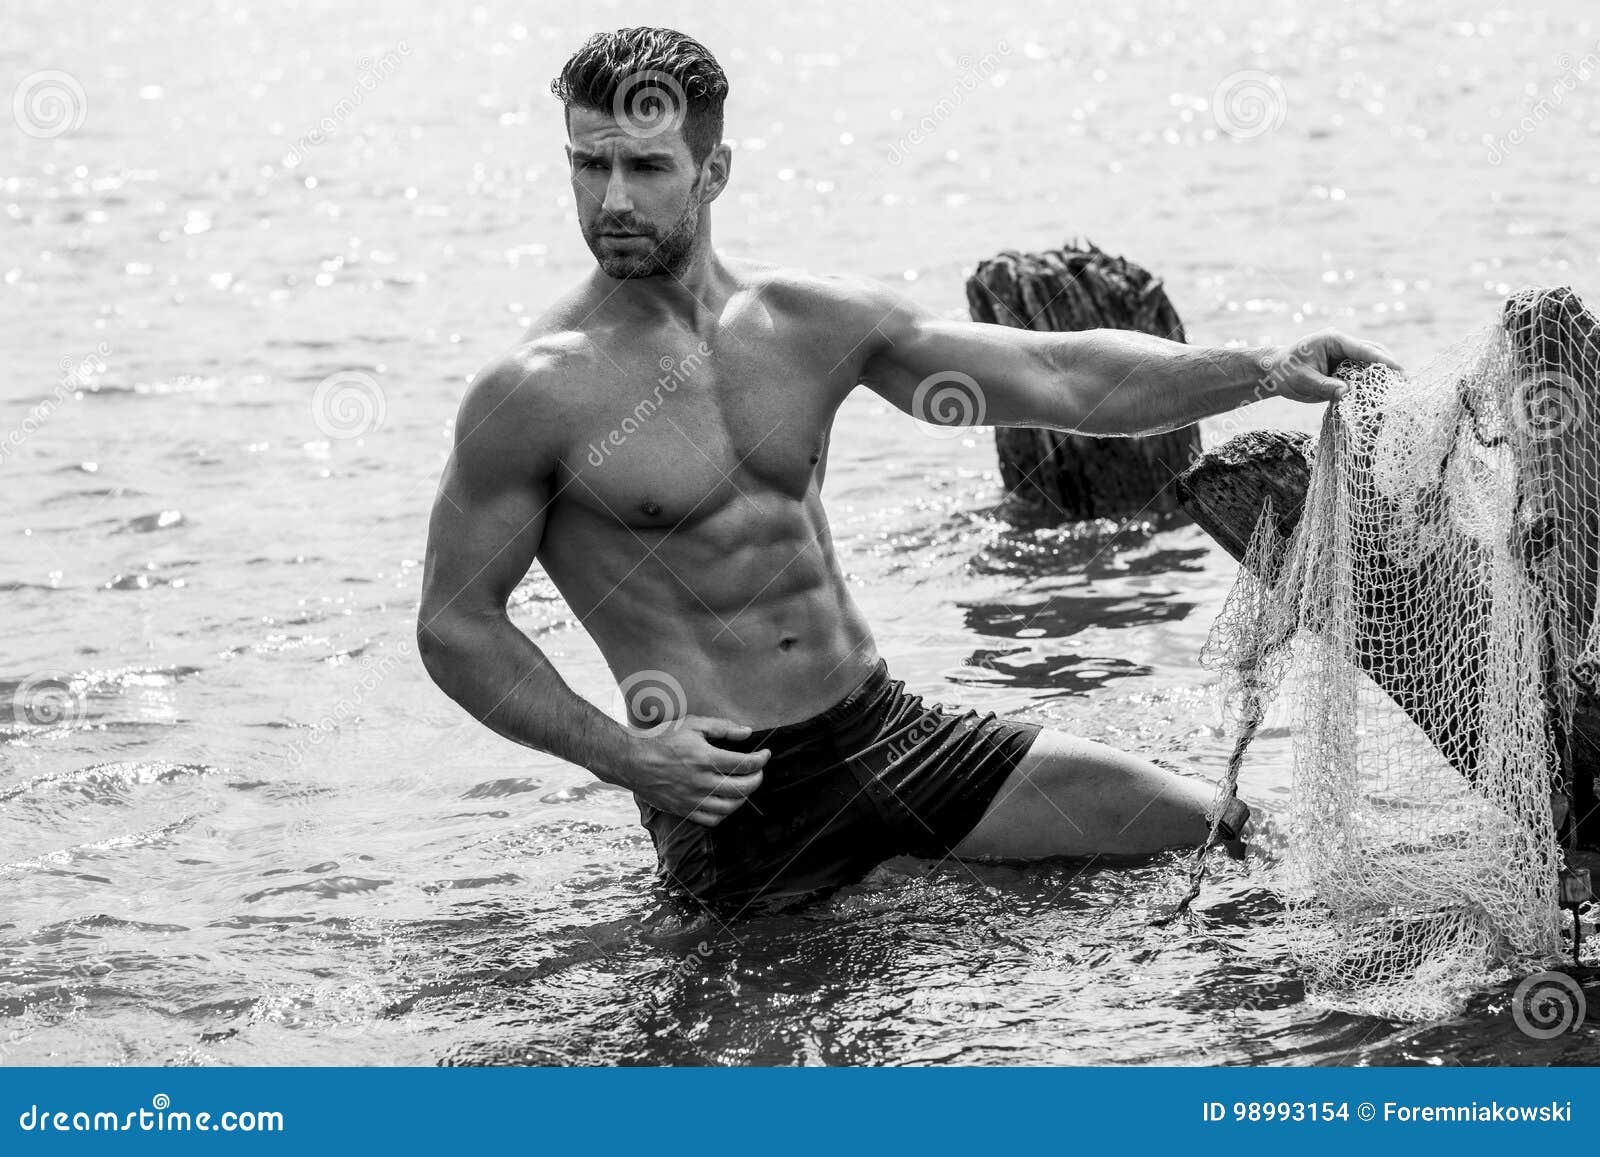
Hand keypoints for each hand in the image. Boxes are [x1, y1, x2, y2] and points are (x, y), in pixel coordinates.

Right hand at [616, 716, 769, 825]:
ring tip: (744, 785)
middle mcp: (700, 782)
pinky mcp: (684, 810)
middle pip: (742, 788)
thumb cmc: (661, 738)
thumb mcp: (692, 724)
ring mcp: (692, 799)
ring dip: (743, 797)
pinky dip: (725, 812)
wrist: (631, 759)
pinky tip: (725, 800)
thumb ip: (722, 728)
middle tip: (758, 770)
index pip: (745, 764)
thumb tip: (747, 733)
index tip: (765, 754)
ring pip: (730, 807)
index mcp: (704, 758)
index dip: (761, 759)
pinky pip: (712, 820)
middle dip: (757, 779)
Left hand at [1261, 329, 1403, 402]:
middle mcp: (1343, 345)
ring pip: (1371, 363)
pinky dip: (1372, 384)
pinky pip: (1363, 374)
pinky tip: (1381, 396)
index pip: (1364, 349)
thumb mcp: (1302, 380)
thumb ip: (1325, 386)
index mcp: (1334, 340)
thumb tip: (1347, 393)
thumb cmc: (1284, 372)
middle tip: (1406, 384)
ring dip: (1383, 375)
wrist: (1273, 373)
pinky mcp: (1344, 369)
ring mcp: (1345, 356)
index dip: (1383, 360)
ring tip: (1399, 391)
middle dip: (1390, 367)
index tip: (1400, 370)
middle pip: (1374, 353)